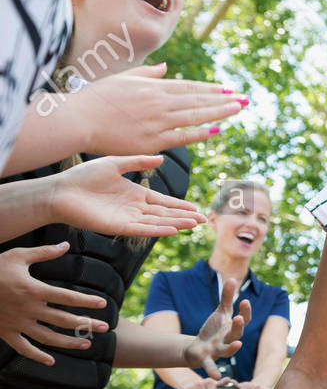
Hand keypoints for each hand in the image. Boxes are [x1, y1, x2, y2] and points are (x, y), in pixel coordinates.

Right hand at [0, 241, 108, 364]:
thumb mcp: (18, 256)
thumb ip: (44, 253)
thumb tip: (67, 245)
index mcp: (33, 290)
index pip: (67, 297)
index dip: (87, 301)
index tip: (103, 304)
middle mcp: (28, 309)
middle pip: (63, 320)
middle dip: (86, 324)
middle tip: (106, 328)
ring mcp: (17, 323)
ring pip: (47, 337)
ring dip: (69, 342)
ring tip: (87, 344)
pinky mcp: (5, 332)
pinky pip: (22, 348)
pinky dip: (36, 356)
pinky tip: (51, 360)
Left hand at [51, 155, 203, 236]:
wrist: (60, 190)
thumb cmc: (83, 176)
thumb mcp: (115, 164)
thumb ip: (138, 162)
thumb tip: (161, 158)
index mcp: (134, 194)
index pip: (163, 202)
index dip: (179, 205)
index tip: (196, 208)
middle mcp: (133, 208)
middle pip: (164, 214)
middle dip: (184, 217)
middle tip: (203, 220)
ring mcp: (126, 218)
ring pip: (157, 222)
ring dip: (176, 224)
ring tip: (194, 225)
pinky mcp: (117, 227)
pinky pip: (142, 229)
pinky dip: (158, 230)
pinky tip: (173, 230)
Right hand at [73, 64, 245, 153]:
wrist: (77, 120)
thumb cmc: (96, 99)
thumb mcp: (123, 78)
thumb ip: (147, 74)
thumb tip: (166, 68)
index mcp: (153, 88)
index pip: (190, 87)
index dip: (211, 89)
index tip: (229, 90)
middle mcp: (159, 103)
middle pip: (198, 100)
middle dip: (224, 99)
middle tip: (245, 99)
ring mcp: (157, 122)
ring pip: (195, 116)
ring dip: (219, 112)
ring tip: (238, 110)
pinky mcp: (152, 141)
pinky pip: (182, 137)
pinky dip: (199, 133)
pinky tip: (216, 130)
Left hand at [184, 277, 250, 377]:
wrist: (197, 349)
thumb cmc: (212, 331)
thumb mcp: (220, 313)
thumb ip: (226, 297)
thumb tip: (231, 278)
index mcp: (233, 329)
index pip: (244, 320)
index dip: (245, 312)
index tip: (244, 301)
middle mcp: (229, 340)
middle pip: (236, 333)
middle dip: (239, 326)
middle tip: (240, 318)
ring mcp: (219, 350)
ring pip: (227, 349)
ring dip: (233, 348)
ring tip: (238, 343)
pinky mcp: (207, 359)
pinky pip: (211, 366)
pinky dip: (213, 371)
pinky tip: (216, 377)